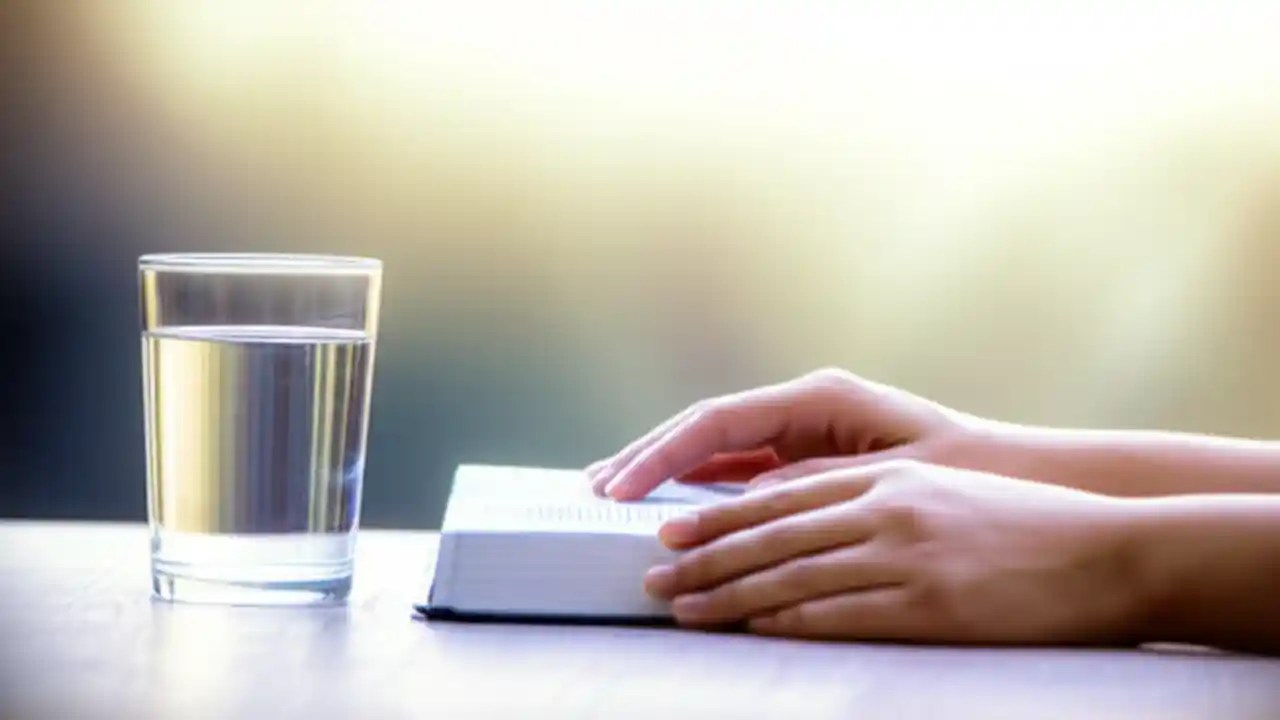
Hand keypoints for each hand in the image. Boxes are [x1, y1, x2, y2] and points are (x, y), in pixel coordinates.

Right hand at [587, 368, 975, 499]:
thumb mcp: (883, 475)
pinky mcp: (807, 454)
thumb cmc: (961, 469)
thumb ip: (807, 482)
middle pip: (705, 428)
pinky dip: (700, 485)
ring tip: (612, 491)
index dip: (663, 453)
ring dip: (665, 469)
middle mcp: (803, 405)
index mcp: (819, 397)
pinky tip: (668, 502)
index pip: (719, 421)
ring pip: (716, 446)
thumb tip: (736, 501)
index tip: (621, 486)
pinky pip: (739, 468)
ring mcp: (802, 429)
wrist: (1011, 475)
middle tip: (596, 489)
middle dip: (648, 456)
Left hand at [643, 460, 1143, 644]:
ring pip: (792, 575)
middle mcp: (886, 509)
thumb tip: (799, 517)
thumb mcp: (940, 489)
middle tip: (653, 574)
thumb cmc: (1022, 521)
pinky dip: (786, 621)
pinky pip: (838, 615)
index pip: (781, 495)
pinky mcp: (928, 605)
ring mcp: (905, 556)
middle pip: (772, 534)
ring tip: (682, 607)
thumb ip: (871, 497)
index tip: (672, 529)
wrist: (1103, 551)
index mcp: (887, 478)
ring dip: (728, 594)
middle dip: (705, 556)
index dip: (719, 513)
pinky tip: (749, 627)